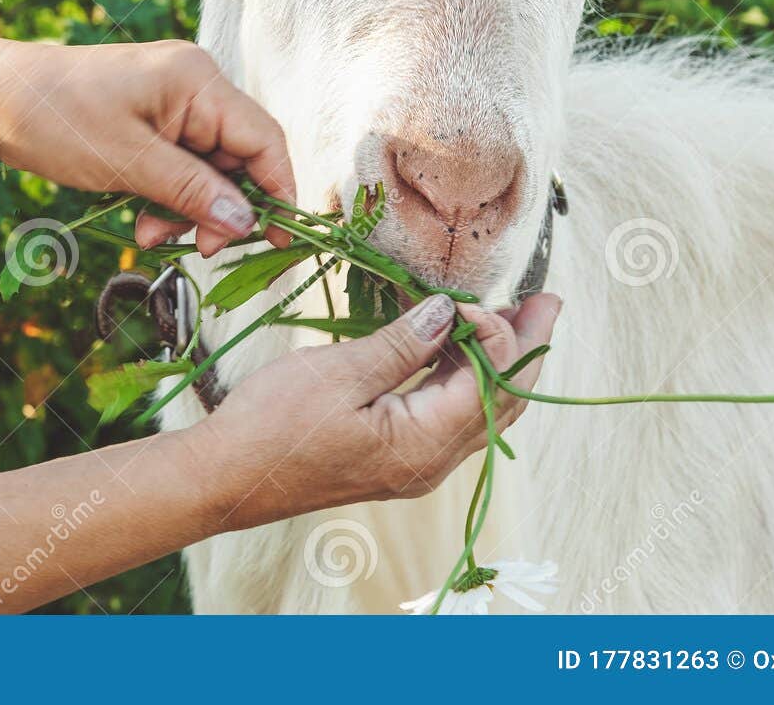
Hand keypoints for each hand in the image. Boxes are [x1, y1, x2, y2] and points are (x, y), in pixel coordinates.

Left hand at [0, 39, 295, 254]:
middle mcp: (195, 87)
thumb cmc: (57, 119)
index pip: (264, 140)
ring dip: (190, 210)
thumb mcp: (128, 162)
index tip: (278, 241)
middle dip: (221, 209)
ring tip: (151, 235)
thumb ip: (192, 192)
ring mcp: (174, 104)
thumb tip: (246, 223)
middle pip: (240, 159)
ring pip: (210, 170)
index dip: (278, 192)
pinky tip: (144, 221)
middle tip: (199, 248)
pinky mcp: (153, 122)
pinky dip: (169, 199)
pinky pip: (182, 167)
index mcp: (198, 82)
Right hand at [193, 294, 561, 529]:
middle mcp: (431, 463)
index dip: (494, 331)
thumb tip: (451, 314)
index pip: (493, 382)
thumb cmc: (272, 427)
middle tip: (547, 302)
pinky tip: (458, 351)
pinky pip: (451, 419)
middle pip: (502, 403)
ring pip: (481, 413)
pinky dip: (466, 380)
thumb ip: (404, 344)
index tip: (467, 296)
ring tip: (514, 319)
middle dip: (527, 349)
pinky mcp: (395, 460)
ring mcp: (415, 466)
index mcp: (424, 443)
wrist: (226, 478)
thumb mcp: (340, 373)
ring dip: (499, 364)